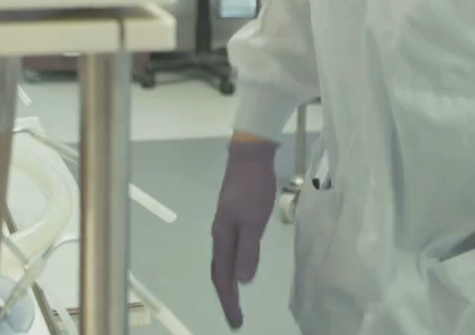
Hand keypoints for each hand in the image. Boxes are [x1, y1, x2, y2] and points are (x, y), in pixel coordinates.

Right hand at [211, 136, 279, 328]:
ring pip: (222, 261)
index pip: (224, 277)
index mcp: (223, 237)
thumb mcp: (254, 221)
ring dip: (227, 282)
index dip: (229, 301)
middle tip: (235, 317)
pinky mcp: (232, 218)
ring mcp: (225, 226)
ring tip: (235, 299)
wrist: (249, 156)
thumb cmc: (253, 188)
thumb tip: (242, 281)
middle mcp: (219, 234)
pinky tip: (240, 266)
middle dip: (226, 297)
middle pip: (219, 272)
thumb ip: (248, 251)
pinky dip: (232, 266)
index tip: (236, 321)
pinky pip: (228, 251)